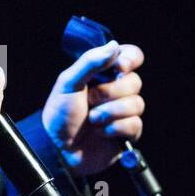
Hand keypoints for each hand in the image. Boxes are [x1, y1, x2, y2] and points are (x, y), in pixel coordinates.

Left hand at [41, 40, 144, 175]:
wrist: (58, 149)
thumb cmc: (59, 115)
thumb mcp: (68, 83)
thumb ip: (89, 62)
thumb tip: (114, 46)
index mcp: (103, 74)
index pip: (131, 56)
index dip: (130, 59)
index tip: (120, 67)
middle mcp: (116, 91)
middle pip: (135, 81)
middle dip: (110, 92)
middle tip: (90, 100)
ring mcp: (123, 112)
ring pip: (137, 103)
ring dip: (111, 112)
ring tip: (93, 120)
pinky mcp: (127, 133)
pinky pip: (135, 124)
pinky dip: (115, 128)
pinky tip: (101, 132)